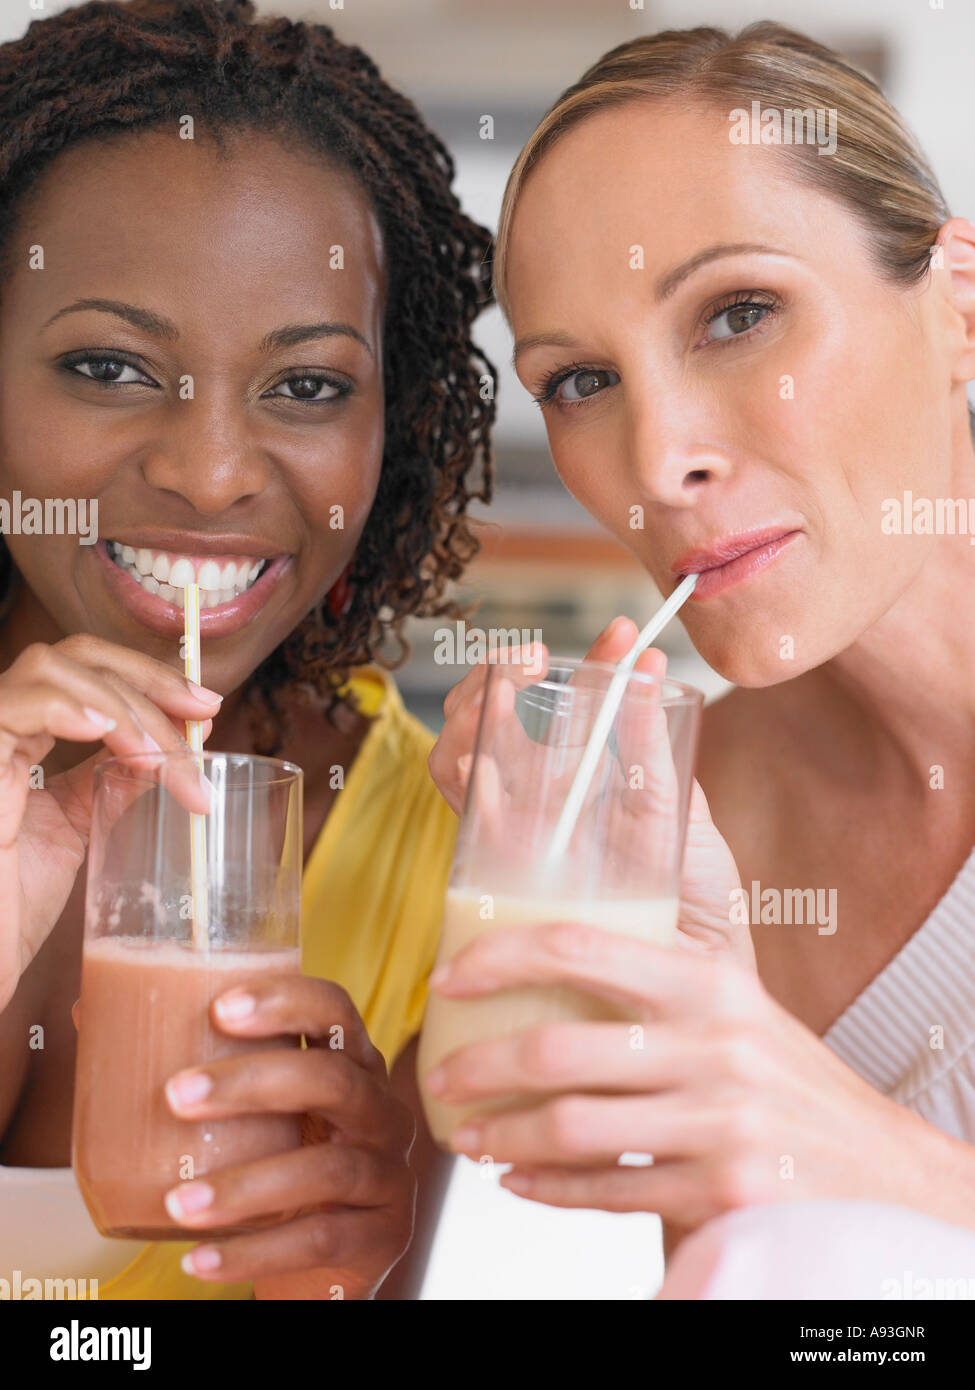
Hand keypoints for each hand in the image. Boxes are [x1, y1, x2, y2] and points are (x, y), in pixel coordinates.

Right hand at [0, 635, 219, 1010]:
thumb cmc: (6, 909)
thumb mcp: (74, 830)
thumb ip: (110, 783)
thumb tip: (170, 754)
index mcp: (20, 735)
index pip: (86, 670)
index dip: (149, 677)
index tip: (207, 708)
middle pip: (76, 656)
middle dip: (150, 678)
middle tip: (205, 713)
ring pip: (53, 669)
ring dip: (125, 705)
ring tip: (162, 757)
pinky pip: (15, 705)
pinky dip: (67, 707)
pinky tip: (108, 731)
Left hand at [163, 975, 415, 1299]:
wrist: (330, 1255)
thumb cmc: (281, 1161)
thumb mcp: (253, 1114)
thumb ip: (194, 1065)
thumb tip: (91, 1009)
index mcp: (351, 1063)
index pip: (335, 1011)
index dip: (286, 1001)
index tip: (220, 1007)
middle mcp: (381, 1110)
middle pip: (332, 1080)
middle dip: (252, 1083)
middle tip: (176, 1096)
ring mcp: (389, 1175)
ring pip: (326, 1170)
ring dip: (245, 1186)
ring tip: (177, 1203)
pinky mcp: (382, 1236)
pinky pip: (320, 1240)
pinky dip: (253, 1253)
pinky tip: (198, 1259)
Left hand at [424, 924, 967, 1235]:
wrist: (884, 1170)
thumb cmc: (790, 1081)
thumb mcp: (737, 1007)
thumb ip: (660, 978)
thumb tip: (554, 951)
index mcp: (709, 982)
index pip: (578, 946)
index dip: (497, 958)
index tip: (448, 978)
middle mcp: (716, 1044)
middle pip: (557, 1048)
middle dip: (478, 1067)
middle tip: (440, 1076)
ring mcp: (722, 1122)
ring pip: (570, 1128)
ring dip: (500, 1135)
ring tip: (468, 1135)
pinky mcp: (724, 1194)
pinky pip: (608, 1191)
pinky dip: (547, 1189)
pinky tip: (519, 1181)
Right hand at [428, 616, 752, 969]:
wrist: (700, 977)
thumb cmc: (696, 900)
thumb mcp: (680, 810)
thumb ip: (653, 747)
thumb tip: (648, 667)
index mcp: (567, 784)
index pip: (537, 709)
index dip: (571, 665)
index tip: (617, 632)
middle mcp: (529, 810)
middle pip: (476, 728)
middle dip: (489, 681)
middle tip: (530, 658)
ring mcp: (511, 845)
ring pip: (456, 767)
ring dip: (467, 721)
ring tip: (503, 693)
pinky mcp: (504, 887)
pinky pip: (467, 829)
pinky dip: (467, 785)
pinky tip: (487, 762)